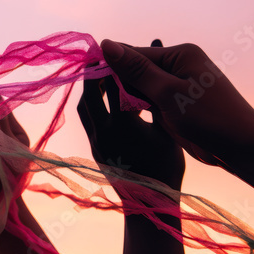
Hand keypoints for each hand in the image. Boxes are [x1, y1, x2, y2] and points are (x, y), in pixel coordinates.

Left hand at [77, 40, 183, 189]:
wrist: (150, 204)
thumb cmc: (167, 166)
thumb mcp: (169, 132)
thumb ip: (159, 99)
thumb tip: (164, 87)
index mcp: (124, 126)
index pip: (114, 85)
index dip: (116, 65)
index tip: (120, 49)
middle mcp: (104, 132)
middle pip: (90, 92)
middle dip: (97, 72)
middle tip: (106, 57)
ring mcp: (96, 143)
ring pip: (83, 106)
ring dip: (91, 88)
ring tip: (104, 75)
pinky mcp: (94, 151)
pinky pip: (86, 120)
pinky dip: (92, 104)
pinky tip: (103, 97)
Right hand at [100, 39, 253, 166]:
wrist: (242, 148)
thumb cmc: (209, 118)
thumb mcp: (168, 93)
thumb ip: (136, 70)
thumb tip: (106, 44)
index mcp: (181, 54)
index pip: (135, 54)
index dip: (111, 66)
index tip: (87, 77)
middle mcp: (180, 66)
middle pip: (137, 70)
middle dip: (120, 83)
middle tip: (97, 98)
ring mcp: (179, 86)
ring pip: (142, 87)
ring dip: (128, 97)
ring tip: (110, 109)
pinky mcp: (178, 105)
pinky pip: (151, 101)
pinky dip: (140, 107)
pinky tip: (127, 116)